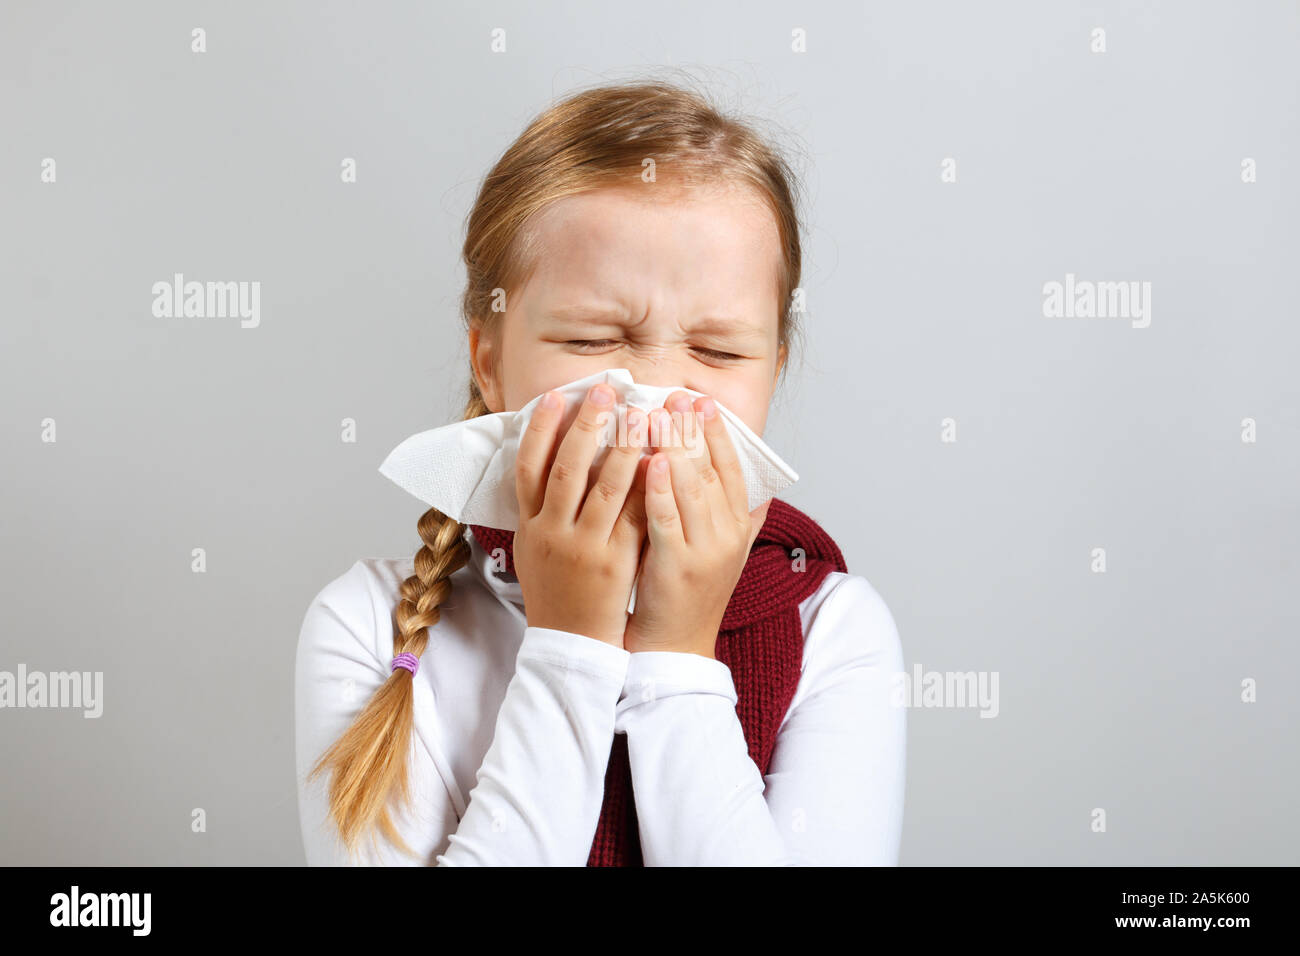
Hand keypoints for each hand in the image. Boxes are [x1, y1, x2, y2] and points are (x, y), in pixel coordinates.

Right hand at [513, 383, 650, 648]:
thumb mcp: (534, 551)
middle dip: (585, 426)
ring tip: (641, 415)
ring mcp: (583, 548)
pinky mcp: (613, 564)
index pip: (527, 467)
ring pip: (603, 488)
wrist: (570, 646)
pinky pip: (633, 517)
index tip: (554, 396)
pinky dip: (645, 487)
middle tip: (603, 390)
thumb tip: (546, 466)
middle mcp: (551, 533)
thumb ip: (541, 511)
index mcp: (529, 527)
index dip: (539, 429)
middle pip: (565, 468)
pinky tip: (660, 462)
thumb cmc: (556, 595)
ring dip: (623, 447)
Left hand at [623, 391, 769, 657]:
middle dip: (693, 430)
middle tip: (675, 396)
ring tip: (657, 415)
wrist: (675, 650)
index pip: (732, 470)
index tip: (702, 402)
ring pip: (692, 488)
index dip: (717, 434)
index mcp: (738, 528)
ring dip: (675, 448)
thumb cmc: (688, 596)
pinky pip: (668, 519)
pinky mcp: (677, 567)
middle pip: (713, 471)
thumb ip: (739, 518)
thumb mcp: (722, 553)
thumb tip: (760, 487)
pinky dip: (660, 488)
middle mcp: (728, 536)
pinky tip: (648, 461)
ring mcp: (705, 551)